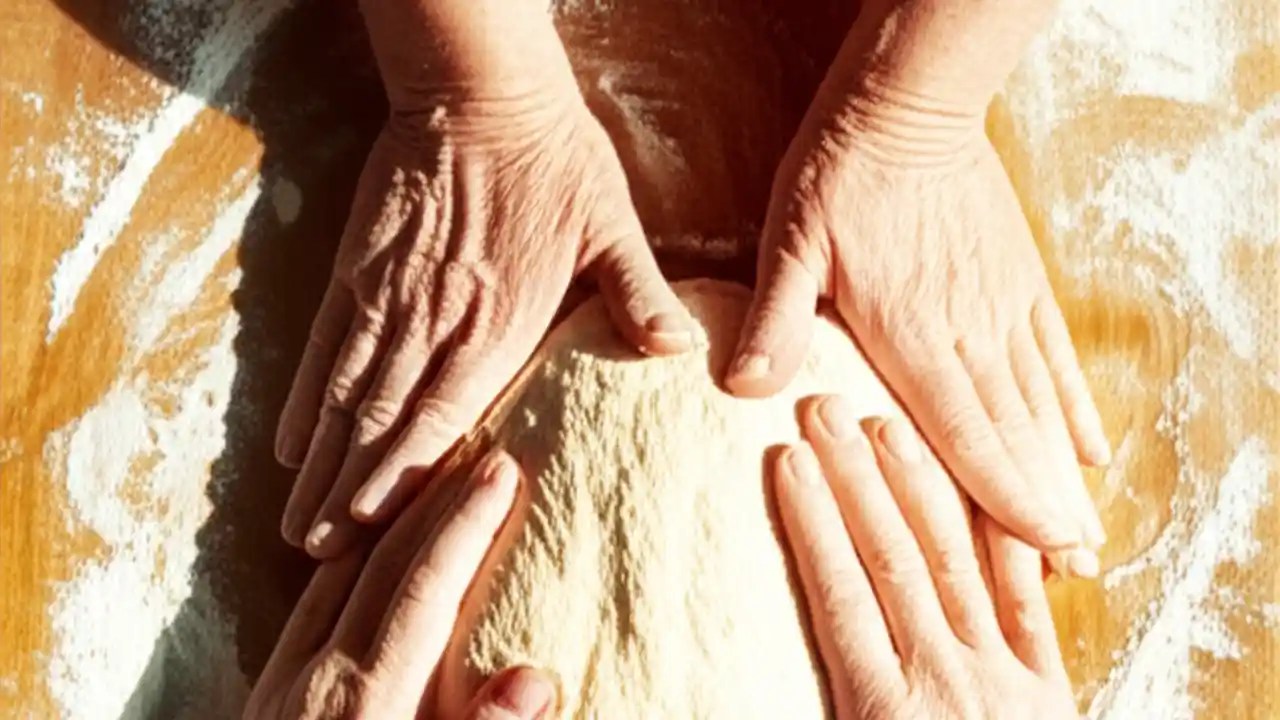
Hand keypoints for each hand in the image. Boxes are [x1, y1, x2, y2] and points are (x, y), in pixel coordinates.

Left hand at [245, 450, 556, 719]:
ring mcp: (286, 679)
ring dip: (392, 517)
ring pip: (340, 569)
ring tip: (439, 476)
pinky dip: (351, 556)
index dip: (466, 523)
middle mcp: (322, 676)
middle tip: (483, 447)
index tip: (503, 468)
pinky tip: (375, 537)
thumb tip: (534, 678)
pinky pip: (311, 600)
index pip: (425, 586)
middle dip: (438, 498)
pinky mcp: (269, 689)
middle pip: (383, 561)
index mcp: (370, 701)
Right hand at [274, 91, 697, 557]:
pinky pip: (322, 344)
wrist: (479, 90)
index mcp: (497, 322)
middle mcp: (433, 321)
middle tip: (316, 552)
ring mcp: (387, 297)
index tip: (369, 528)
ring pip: (343, 393)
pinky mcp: (357, 268)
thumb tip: (684, 348)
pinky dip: (301, 396)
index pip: (441, 415)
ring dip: (318, 460)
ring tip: (294, 518)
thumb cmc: (556, 160)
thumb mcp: (614, 227)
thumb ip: (640, 294)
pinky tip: (286, 438)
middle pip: (380, 421)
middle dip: (346, 492)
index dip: (401, 475)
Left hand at [728, 83, 1107, 567]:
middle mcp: (970, 333)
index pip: (967, 434)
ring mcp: (1003, 308)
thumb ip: (776, 321)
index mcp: (912, 335)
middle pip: (1014, 435)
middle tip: (1070, 567)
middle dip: (1041, 506)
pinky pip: (1056, 355)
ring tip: (1084, 530)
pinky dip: (1075, 405)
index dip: (1005, 498)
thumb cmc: (840, 175)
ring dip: (1061, 472)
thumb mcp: (791, 244)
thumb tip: (745, 391)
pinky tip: (1089, 447)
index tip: (1042, 548)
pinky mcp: (1021, 281)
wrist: (908, 103)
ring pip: (1041, 405)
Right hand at [772, 397, 1075, 719]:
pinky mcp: (1048, 691)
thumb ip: (832, 701)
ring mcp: (1000, 678)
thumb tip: (762, 652)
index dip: (812, 519)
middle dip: (855, 479)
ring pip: (954, 565)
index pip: (837, 591)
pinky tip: (996, 494)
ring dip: (919, 490)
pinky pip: (1030, 608)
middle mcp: (939, 677)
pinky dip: (1012, 549)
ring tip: (891, 427)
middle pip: (890, 558)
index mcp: (879, 705)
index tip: (792, 460)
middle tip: (829, 413)